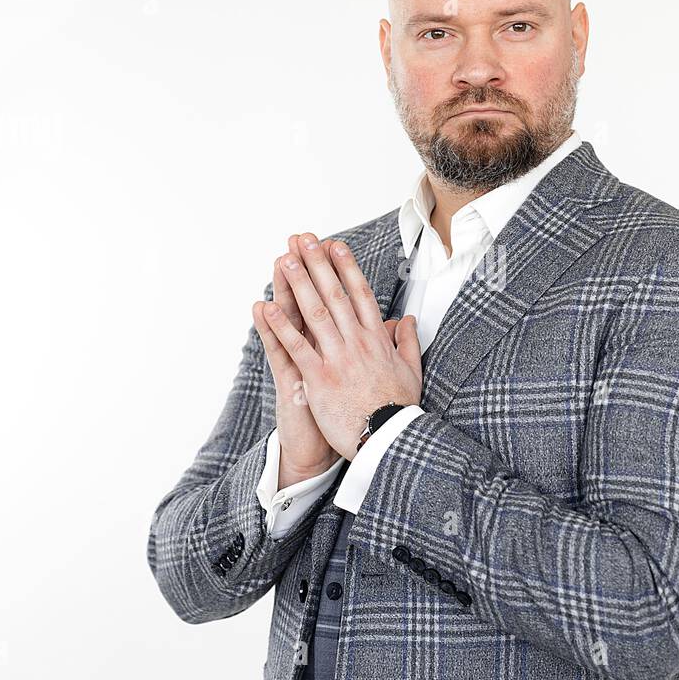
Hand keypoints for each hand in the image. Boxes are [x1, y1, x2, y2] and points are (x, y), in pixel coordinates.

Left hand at [258, 232, 421, 460]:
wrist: (388, 439)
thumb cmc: (398, 410)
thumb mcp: (411, 371)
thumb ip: (406, 342)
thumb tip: (406, 320)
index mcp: (376, 340)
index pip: (360, 294)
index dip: (346, 267)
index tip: (335, 246)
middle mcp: (357, 342)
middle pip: (335, 295)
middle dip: (318, 264)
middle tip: (304, 240)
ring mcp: (337, 358)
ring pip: (315, 313)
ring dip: (297, 284)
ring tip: (283, 260)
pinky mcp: (320, 378)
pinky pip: (297, 347)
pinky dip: (281, 326)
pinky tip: (267, 308)